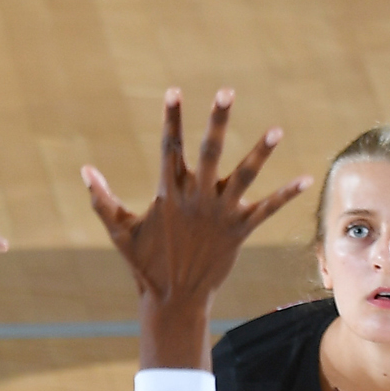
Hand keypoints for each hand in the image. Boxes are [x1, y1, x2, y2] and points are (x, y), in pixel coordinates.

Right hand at [82, 88, 309, 369]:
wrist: (174, 299)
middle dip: (217, 121)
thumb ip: (102, 199)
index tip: (174, 91)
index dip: (172, 119)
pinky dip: (286, 195)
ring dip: (260, 153)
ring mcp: (220, 214)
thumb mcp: (120, 230)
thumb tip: (84, 170)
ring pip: (244, 177)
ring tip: (277, 130)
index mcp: (169, 194)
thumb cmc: (145, 263)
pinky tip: (305, 179)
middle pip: (209, 152)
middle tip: (227, 91)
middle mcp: (197, 199)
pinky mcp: (240, 230)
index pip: (170, 148)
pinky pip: (267, 209)